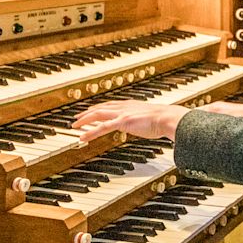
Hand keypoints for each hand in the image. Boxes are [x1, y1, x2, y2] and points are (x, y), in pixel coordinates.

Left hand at [72, 101, 188, 143]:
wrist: (167, 118)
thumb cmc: (163, 119)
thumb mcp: (151, 117)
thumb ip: (144, 120)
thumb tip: (146, 125)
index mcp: (130, 105)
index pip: (110, 105)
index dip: (98, 108)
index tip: (91, 111)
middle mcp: (124, 107)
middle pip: (100, 108)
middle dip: (87, 113)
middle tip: (77, 119)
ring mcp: (122, 114)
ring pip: (97, 115)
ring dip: (84, 121)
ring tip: (75, 126)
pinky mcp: (122, 122)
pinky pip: (102, 128)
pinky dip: (90, 132)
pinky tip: (82, 137)